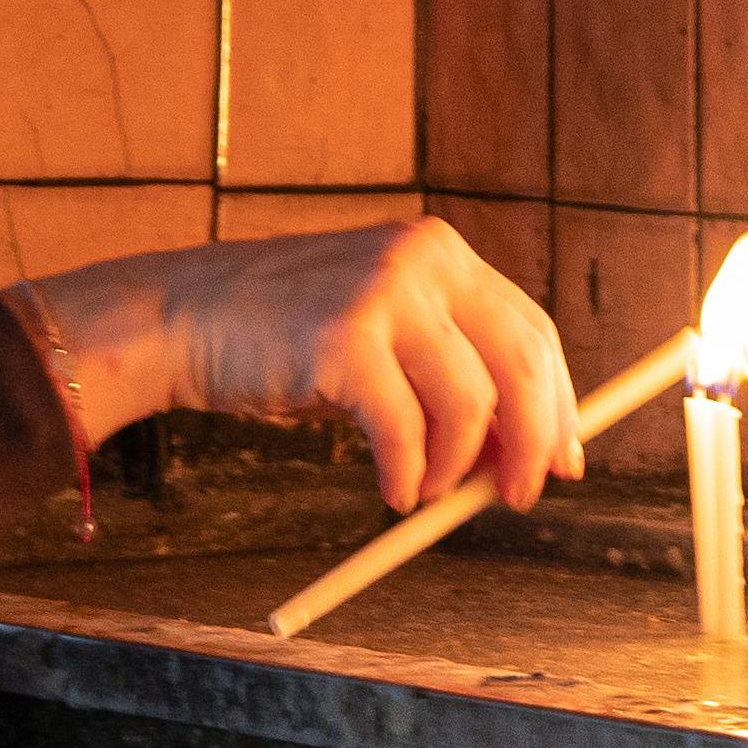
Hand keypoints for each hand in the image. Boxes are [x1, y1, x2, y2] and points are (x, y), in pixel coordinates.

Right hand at [17, 219, 579, 516]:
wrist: (182, 317)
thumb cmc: (284, 337)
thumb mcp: (379, 335)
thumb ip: (447, 371)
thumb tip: (523, 450)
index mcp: (440, 251)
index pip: (531, 329)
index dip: (558, 400)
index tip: (566, 457)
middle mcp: (423, 258)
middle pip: (521, 361)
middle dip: (532, 442)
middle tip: (519, 497)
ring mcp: (384, 293)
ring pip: (470, 404)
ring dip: (456, 469)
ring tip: (424, 496)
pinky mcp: (344, 337)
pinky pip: (406, 432)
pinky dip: (407, 476)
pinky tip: (392, 494)